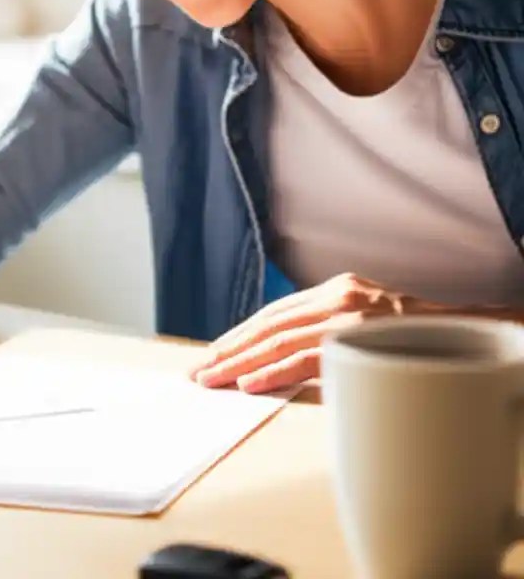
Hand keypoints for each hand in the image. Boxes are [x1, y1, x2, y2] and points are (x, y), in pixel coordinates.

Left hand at [189, 273, 440, 393]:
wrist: (475, 328)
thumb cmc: (420, 332)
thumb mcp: (369, 318)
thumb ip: (329, 330)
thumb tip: (284, 360)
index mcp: (337, 290)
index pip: (274, 314)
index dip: (239, 335)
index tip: (213, 354)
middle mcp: (339, 297)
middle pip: (268, 325)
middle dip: (228, 350)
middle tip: (198, 371)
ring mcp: (350, 317)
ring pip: (279, 341)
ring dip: (239, 363)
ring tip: (211, 380)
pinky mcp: (361, 339)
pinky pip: (306, 359)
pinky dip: (273, 372)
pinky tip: (249, 383)